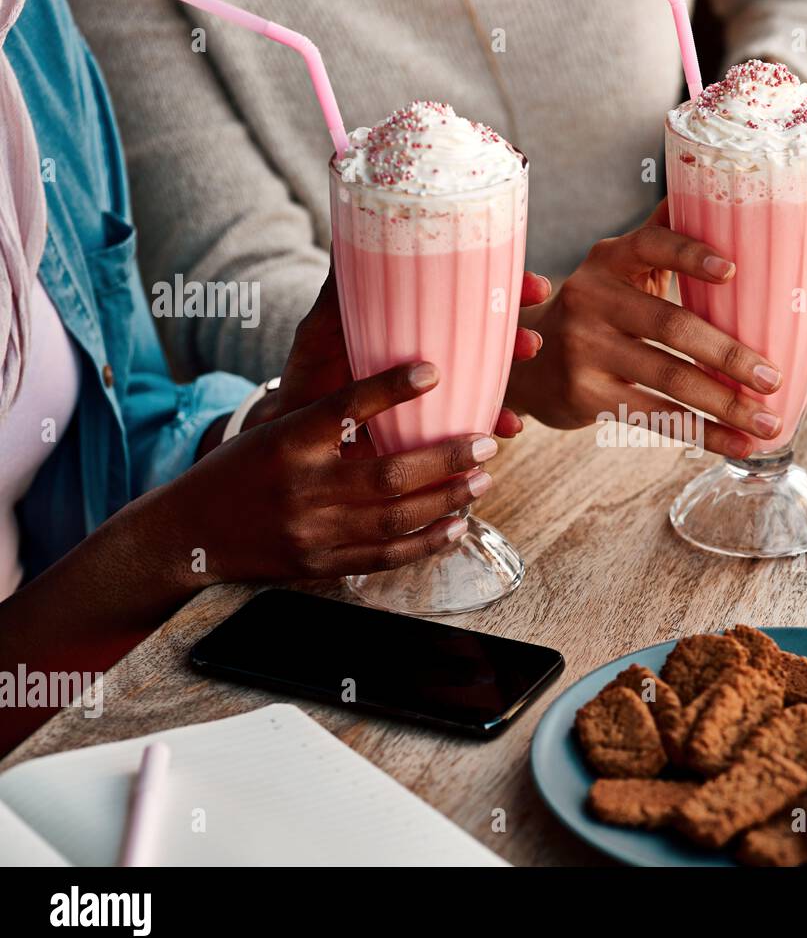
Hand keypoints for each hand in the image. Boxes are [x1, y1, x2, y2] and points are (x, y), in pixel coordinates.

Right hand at [167, 361, 498, 580]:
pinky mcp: (320, 566)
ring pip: (396, 519)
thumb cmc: (242, 471)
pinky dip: (427, 542)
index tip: (433, 371)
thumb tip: (400, 389)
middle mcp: (301, 487)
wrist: (188, 535)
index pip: (346, 407)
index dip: (391, 389)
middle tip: (486, 442)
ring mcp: (312, 532)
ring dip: (447, 499)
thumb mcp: (274, 431)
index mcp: (287, 441)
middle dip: (446, 458)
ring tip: (482, 480)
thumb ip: (329, 419)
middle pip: (388, 473)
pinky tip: (457, 525)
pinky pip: (385, 557)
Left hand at [269, 263, 550, 439]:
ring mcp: (434, 391)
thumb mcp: (322, 329)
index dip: (505, 290)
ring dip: (508, 389)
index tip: (537, 288)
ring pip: (484, 381)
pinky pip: (468, 425)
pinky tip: (505, 429)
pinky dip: (490, 424)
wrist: (299, 432)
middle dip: (515, 338)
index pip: (469, 297)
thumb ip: (340, 292)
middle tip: (532, 343)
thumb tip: (349, 235)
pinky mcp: (431, 427)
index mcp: (414, 322)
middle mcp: (431, 353)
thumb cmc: (311, 376)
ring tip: (516, 404)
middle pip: (487, 338)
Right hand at [503, 201, 782, 458]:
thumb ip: (661, 235)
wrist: (530, 363)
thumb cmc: (598, 307)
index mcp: (609, 258)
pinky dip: (702, 434)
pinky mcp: (587, 396)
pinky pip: (656, 418)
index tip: (734, 271)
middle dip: (729, 355)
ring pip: (668, 380)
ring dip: (725, 405)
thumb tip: (718, 189)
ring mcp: (585, 351)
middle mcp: (591, 299)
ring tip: (769, 423)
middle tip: (774, 377)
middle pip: (670, 326)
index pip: (653, 246)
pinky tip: (738, 445)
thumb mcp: (617, 266)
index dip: (691, 256)